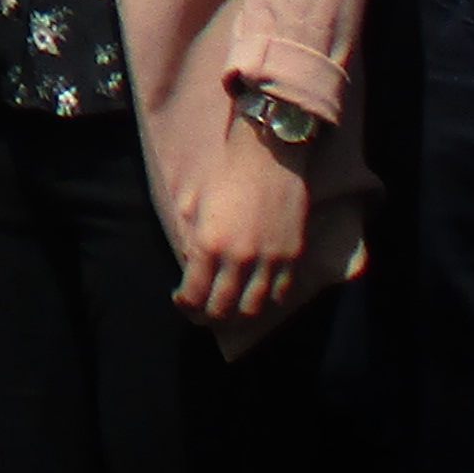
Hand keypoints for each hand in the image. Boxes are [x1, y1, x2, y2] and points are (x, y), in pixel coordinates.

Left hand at [174, 113, 317, 333]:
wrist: (268, 155)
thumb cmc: (226, 175)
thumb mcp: (196, 207)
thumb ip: (193, 242)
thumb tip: (190, 269)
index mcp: (209, 245)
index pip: (194, 295)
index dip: (185, 305)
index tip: (181, 300)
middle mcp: (239, 259)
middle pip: (223, 309)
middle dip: (207, 317)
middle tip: (201, 314)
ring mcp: (269, 260)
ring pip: (253, 308)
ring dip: (237, 316)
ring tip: (228, 312)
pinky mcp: (292, 256)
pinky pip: (280, 293)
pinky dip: (266, 302)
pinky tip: (255, 296)